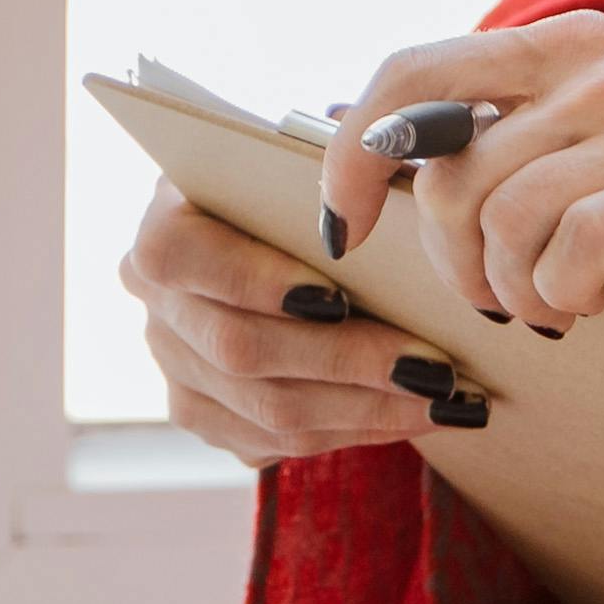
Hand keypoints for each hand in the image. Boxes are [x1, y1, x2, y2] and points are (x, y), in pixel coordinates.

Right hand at [121, 180, 475, 467]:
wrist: (272, 242)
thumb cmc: (296, 193)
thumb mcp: (306, 160)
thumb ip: (336, 160)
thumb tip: (391, 161)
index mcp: (162, 224)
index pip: (179, 256)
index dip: (255, 280)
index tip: (338, 296)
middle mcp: (156, 307)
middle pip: (239, 348)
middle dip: (346, 360)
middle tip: (433, 366)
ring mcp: (176, 371)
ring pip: (267, 410)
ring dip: (367, 408)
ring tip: (447, 399)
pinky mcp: (208, 419)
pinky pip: (282, 443)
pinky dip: (358, 430)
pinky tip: (418, 415)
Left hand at [313, 17, 603, 338]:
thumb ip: (530, 137)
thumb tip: (403, 182)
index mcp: (569, 47)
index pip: (412, 75)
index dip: (354, 153)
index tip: (347, 223)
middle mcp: (603, 69)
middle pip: (450, 174)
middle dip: (451, 261)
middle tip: (502, 299)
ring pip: (506, 218)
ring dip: (512, 289)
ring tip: (556, 308)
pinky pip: (579, 247)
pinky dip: (567, 295)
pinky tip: (599, 306)